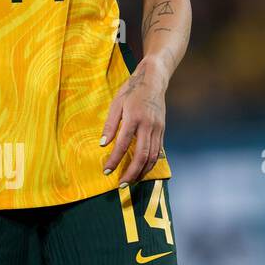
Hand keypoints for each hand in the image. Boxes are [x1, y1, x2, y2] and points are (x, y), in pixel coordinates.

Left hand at [99, 56, 166, 184]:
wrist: (153, 80)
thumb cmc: (131, 91)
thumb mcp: (116, 104)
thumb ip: (110, 125)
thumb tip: (102, 145)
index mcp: (134, 118)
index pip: (123, 144)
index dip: (115, 160)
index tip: (107, 171)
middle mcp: (149, 125)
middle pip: (142, 155)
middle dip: (131, 172)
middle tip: (121, 185)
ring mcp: (158, 129)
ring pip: (152, 156)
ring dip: (142, 171)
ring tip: (131, 181)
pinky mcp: (162, 131)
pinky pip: (158, 151)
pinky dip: (150, 163)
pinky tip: (142, 170)